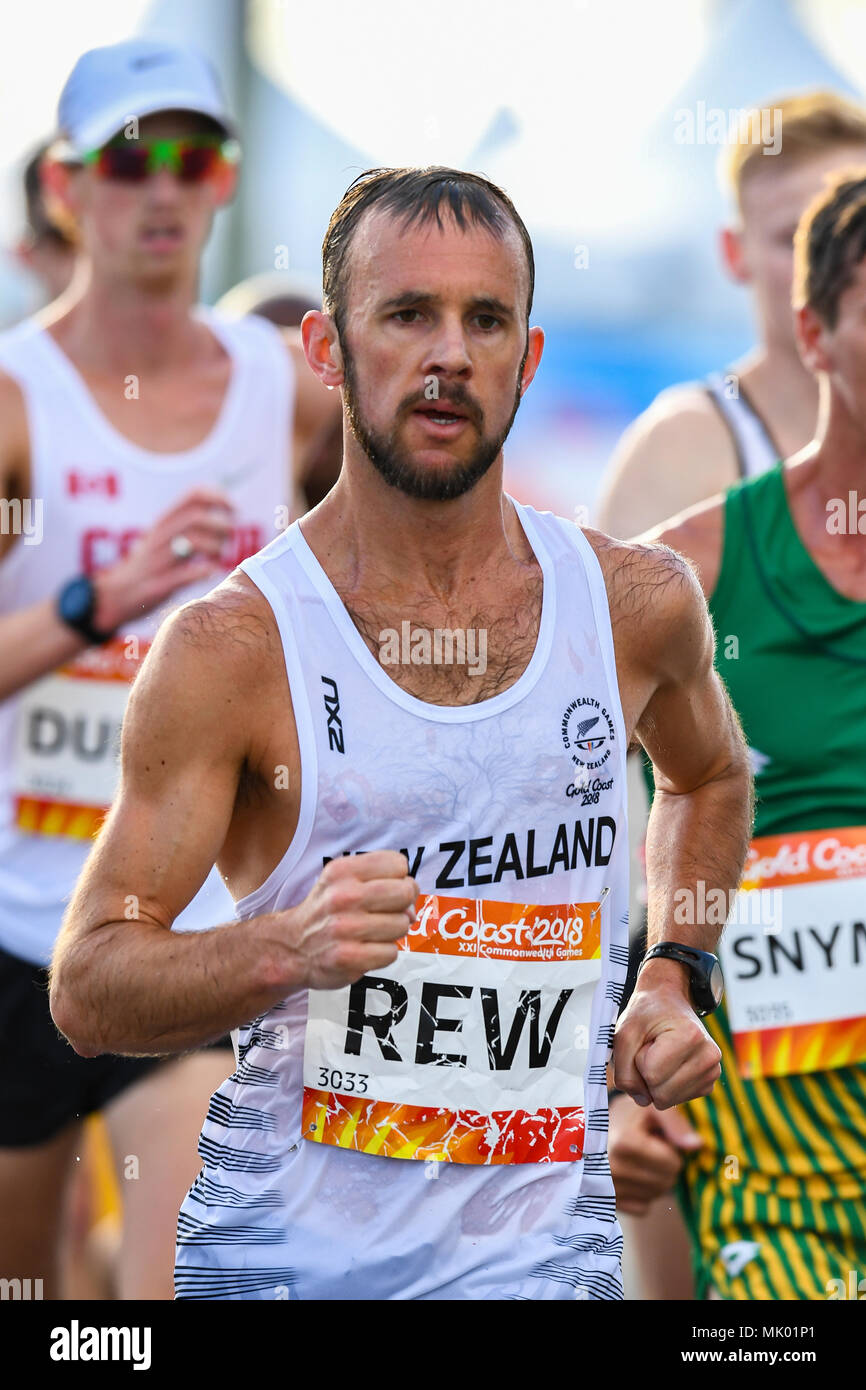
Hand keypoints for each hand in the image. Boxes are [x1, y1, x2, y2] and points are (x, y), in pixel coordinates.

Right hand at [92, 487, 235, 629]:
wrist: (114, 595)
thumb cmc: (150, 565)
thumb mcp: (164, 538)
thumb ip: (189, 526)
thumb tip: (226, 515)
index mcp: (164, 522)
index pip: (193, 495)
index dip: (218, 497)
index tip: (234, 509)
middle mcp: (160, 537)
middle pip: (196, 517)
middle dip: (221, 524)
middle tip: (229, 537)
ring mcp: (158, 560)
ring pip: (193, 541)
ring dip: (215, 547)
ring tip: (218, 556)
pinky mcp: (158, 584)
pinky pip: (185, 574)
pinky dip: (204, 571)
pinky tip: (211, 572)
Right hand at [279, 851, 417, 990]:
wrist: (291, 947)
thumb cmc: (327, 911)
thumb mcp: (343, 882)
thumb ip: (382, 883)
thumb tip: (412, 910)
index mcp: (342, 870)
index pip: (398, 863)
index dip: (398, 878)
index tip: (384, 889)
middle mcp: (343, 896)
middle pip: (405, 892)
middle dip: (402, 904)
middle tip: (384, 912)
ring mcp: (345, 928)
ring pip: (402, 925)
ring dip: (392, 932)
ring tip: (370, 932)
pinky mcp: (348, 958)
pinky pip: (391, 952)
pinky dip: (383, 953)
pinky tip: (365, 949)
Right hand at [609, 1093, 702, 1213]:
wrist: (592, 1131)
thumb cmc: (628, 1117)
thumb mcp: (651, 1110)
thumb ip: (676, 1124)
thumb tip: (697, 1145)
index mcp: (624, 1142)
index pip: (672, 1164)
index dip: (670, 1150)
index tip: (653, 1139)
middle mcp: (612, 1169)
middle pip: (666, 1183)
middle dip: (664, 1166)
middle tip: (647, 1151)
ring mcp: (607, 1189)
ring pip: (656, 1196)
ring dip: (654, 1180)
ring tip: (638, 1161)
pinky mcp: (606, 1202)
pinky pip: (643, 1208)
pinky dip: (643, 1195)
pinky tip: (631, 1176)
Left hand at [612, 958, 720, 1108]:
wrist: (668, 1001)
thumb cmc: (646, 1014)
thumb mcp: (624, 1034)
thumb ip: (624, 1071)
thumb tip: (642, 1101)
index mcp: (690, 1036)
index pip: (651, 1075)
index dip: (638, 1060)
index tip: (647, 1040)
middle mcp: (709, 1055)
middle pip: (661, 1094)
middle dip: (646, 1074)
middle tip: (652, 1048)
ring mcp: (713, 1071)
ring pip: (668, 1100)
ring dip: (655, 1080)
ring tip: (661, 1054)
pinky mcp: (709, 1082)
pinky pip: (676, 1100)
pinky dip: (666, 1085)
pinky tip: (671, 1063)